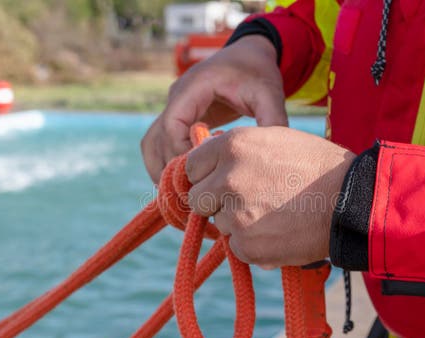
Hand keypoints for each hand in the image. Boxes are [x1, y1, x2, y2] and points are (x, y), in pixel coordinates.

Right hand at [141, 35, 287, 183]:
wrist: (249, 55)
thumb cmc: (257, 71)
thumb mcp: (269, 93)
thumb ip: (272, 120)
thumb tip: (270, 156)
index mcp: (193, 88)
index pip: (173, 127)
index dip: (183, 155)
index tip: (205, 176)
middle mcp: (176, 98)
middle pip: (157, 141)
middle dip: (173, 170)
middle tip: (195, 194)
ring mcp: (173, 108)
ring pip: (152, 145)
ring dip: (162, 170)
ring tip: (186, 194)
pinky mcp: (178, 119)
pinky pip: (158, 145)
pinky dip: (164, 164)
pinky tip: (185, 182)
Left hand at [186, 127, 355, 268]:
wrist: (351, 200)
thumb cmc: (317, 166)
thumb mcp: (274, 139)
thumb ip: (236, 149)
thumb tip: (205, 156)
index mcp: (232, 146)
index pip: (191, 167)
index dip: (206, 176)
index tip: (219, 182)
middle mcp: (227, 178)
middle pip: (197, 199)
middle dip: (216, 203)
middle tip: (245, 202)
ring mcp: (235, 214)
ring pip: (220, 224)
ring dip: (238, 224)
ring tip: (273, 215)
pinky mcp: (247, 245)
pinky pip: (236, 247)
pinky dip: (253, 245)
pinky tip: (279, 232)